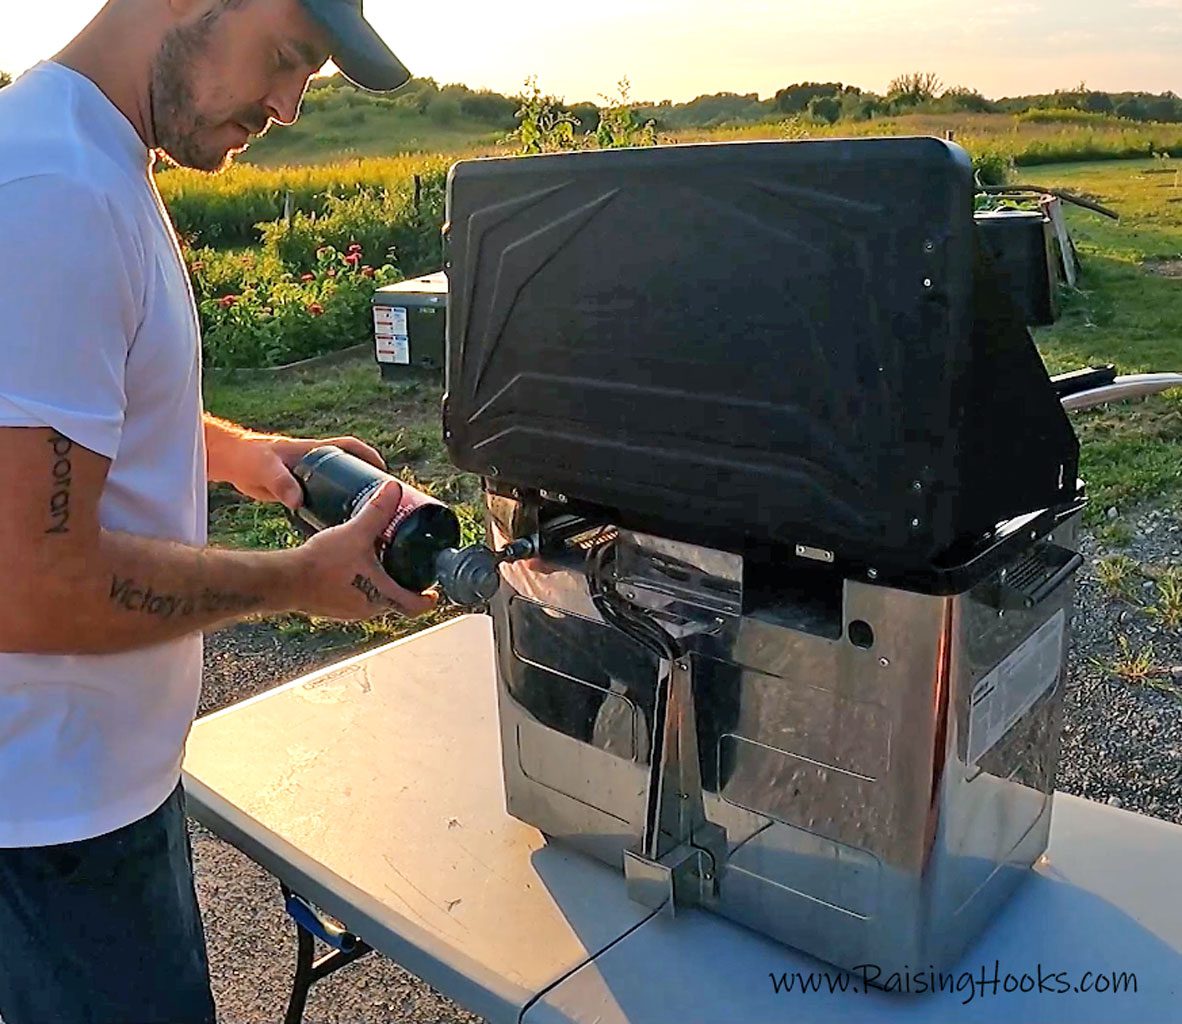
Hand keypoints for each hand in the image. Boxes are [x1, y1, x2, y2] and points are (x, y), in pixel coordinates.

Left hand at [224, 433, 385, 509]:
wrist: (231, 462)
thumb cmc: (248, 457)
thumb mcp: (266, 469)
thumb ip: (281, 483)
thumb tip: (297, 501)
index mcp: (314, 450)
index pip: (350, 447)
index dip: (369, 455)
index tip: (384, 471)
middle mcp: (316, 463)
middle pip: (351, 468)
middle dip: (369, 481)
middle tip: (382, 502)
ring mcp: (309, 477)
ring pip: (339, 485)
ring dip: (353, 497)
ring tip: (367, 517)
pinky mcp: (300, 491)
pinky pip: (324, 498)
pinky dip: (334, 508)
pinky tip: (337, 525)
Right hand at [290, 481, 437, 620]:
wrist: (285, 579)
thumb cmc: (320, 563)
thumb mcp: (355, 532)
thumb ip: (376, 511)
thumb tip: (394, 488)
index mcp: (381, 596)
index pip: (416, 606)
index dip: (428, 598)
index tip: (433, 590)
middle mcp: (368, 609)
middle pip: (396, 600)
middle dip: (404, 583)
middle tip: (407, 564)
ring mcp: (349, 610)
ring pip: (375, 599)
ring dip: (382, 583)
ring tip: (382, 560)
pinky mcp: (333, 607)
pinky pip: (355, 596)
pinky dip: (361, 584)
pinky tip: (354, 565)